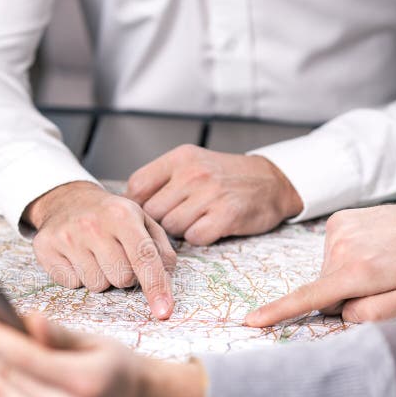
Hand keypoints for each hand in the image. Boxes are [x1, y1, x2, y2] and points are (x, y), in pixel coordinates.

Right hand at [24, 181, 176, 318]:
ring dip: (102, 277)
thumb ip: (160, 249)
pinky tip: (78, 258)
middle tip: (117, 257)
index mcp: (122, 214)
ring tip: (96, 257)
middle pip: (122, 278)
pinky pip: (72, 284)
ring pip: (97, 285)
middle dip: (125, 276)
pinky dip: (79, 277)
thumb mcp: (142, 222)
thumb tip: (166, 277)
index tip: (164, 312)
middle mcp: (93, 224)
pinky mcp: (46, 248)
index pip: (144, 258)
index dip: (156, 287)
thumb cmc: (111, 217)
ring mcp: (67, 236)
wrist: (67, 200)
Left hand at [125, 145, 302, 244]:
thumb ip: (160, 179)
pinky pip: (194, 238)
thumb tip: (124, 205)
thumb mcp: (191, 164)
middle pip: (152, 212)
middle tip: (176, 219)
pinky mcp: (226, 215)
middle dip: (159, 222)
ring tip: (196, 220)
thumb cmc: (224, 177)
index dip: (136, 205)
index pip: (137, 186)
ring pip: (171, 227)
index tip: (144, 213)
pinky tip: (210, 226)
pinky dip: (199, 238)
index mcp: (180, 158)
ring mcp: (210, 194)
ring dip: (180, 231)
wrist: (271, 181)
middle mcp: (193, 173)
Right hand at [246, 186, 395, 325]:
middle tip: (379, 284)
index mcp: (357, 272)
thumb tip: (340, 311)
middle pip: (325, 290)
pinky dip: (348, 257)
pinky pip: (333, 253)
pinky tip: (372, 249)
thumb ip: (371, 316)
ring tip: (379, 263)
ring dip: (347, 275)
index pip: (309, 298)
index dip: (279, 311)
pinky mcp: (338, 221)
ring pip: (328, 272)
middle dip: (345, 295)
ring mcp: (337, 231)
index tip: (252, 320)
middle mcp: (341, 248)